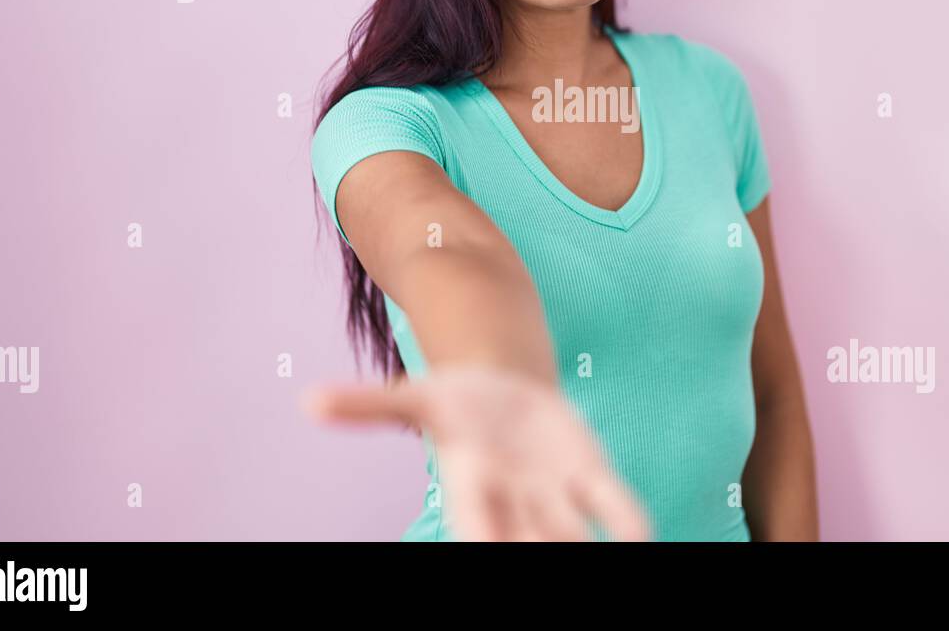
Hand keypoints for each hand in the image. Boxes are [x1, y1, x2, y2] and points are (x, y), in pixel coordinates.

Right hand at [302, 364, 652, 541]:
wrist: (505, 390)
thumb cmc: (454, 400)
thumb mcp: (415, 396)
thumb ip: (368, 406)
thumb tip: (307, 402)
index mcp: (470, 485)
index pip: (477, 527)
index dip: (487, 540)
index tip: (490, 547)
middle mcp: (514, 501)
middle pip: (527, 540)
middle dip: (536, 550)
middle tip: (546, 553)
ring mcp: (555, 493)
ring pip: (571, 535)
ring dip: (580, 549)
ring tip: (598, 557)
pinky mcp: (590, 475)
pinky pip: (615, 507)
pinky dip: (628, 523)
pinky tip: (641, 539)